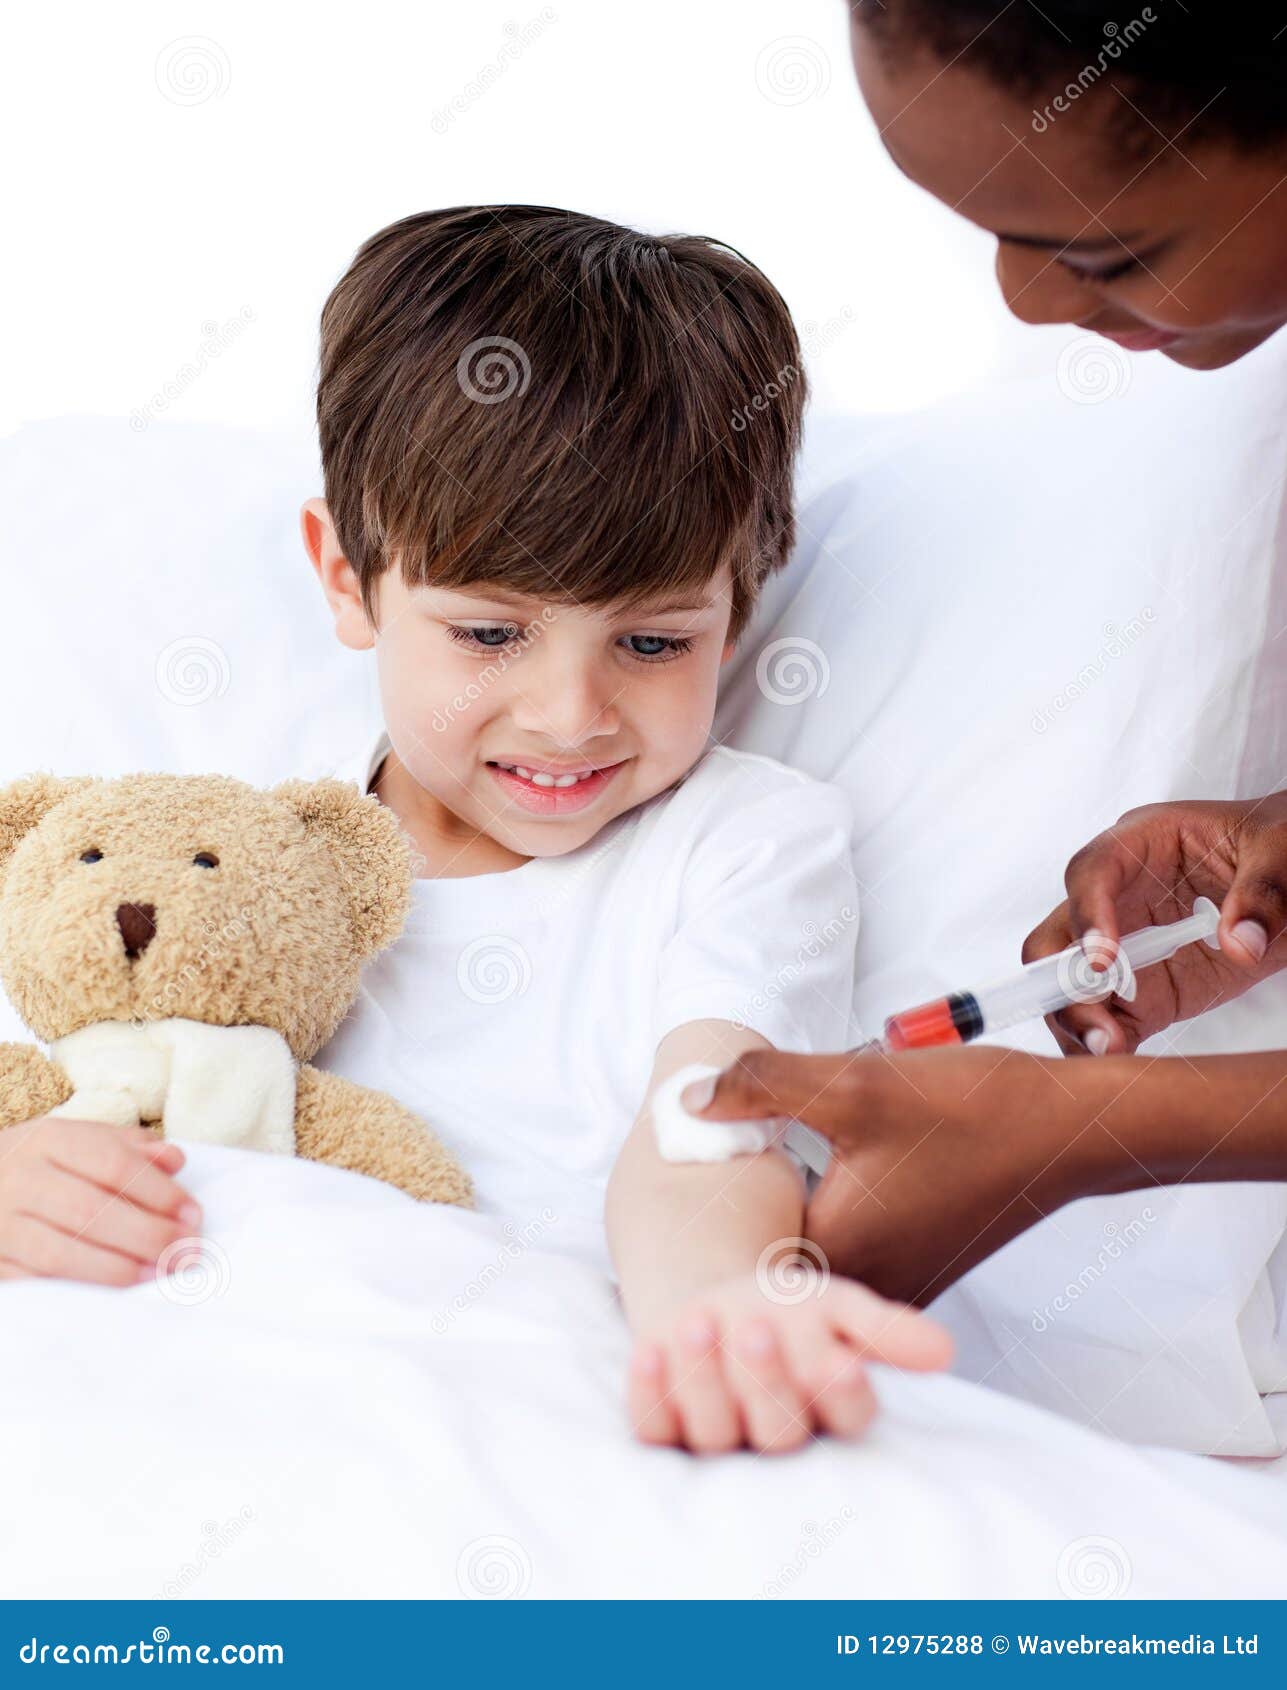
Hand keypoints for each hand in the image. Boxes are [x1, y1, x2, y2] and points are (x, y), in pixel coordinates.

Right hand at [0, 1116, 199, 1286]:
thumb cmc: (43, 1162)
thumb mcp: (81, 1140)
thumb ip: (129, 1148)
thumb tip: (175, 1160)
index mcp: (48, 1140)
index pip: (112, 1164)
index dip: (158, 1192)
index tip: (193, 1215)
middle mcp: (19, 1179)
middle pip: (90, 1211)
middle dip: (147, 1235)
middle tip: (187, 1251)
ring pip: (60, 1253)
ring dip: (117, 1268)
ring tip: (159, 1273)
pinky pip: (32, 1282)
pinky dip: (75, 1288)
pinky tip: (112, 1294)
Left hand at [627, 1267, 950, 1453]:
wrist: (714, 1303)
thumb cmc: (788, 1314)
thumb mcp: (835, 1306)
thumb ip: (883, 1328)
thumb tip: (945, 1351)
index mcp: (826, 1407)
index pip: (847, 1418)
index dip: (841, 1396)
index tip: (837, 1362)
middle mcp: (774, 1432)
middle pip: (778, 1431)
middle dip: (766, 1381)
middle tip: (756, 1327)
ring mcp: (717, 1434)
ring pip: (714, 1430)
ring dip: (705, 1378)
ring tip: (700, 1321)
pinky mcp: (665, 1428)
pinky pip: (654, 1426)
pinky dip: (649, 1391)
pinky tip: (649, 1350)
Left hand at [688, 1045, 1096, 1307]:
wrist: (1066, 1126)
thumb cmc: (970, 1109)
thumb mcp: (853, 1084)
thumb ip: (762, 1088)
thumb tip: (685, 1100)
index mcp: (839, 1255)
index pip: (740, 1275)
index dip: (699, 1240)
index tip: (662, 1209)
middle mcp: (867, 1286)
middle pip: (770, 1281)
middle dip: (731, 1244)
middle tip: (678, 1206)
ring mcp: (897, 1282)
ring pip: (810, 1272)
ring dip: (776, 1238)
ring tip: (733, 1195)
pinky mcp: (919, 1267)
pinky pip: (848, 1262)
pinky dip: (818, 1233)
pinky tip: (803, 1188)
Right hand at [1023, 795, 1286, 1054]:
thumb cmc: (1274, 847)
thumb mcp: (1280, 851)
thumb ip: (1265, 892)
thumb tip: (1241, 942)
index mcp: (1140, 844)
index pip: (1092, 872)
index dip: (1087, 915)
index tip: (1102, 960)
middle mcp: (1117, 897)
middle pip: (1057, 938)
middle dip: (1062, 983)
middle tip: (1095, 1020)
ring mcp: (1125, 948)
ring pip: (1069, 987)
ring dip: (1079, 1022)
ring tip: (1111, 1051)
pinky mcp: (1144, 991)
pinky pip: (1109, 1020)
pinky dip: (1108, 1044)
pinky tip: (1122, 1062)